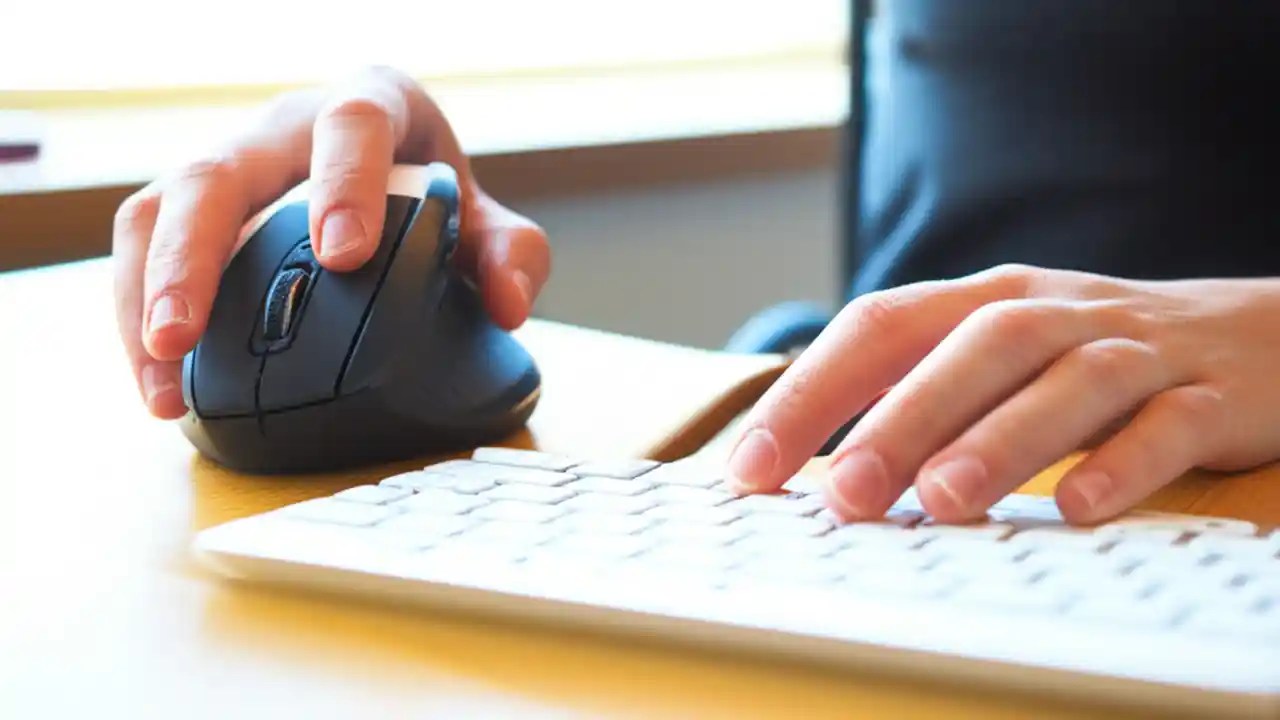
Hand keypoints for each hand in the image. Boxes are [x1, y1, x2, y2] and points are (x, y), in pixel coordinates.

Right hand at [112, 66, 548, 418]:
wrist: (386, 178)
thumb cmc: (429, 197)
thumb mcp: (482, 219)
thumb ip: (509, 254)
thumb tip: (509, 307)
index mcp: (372, 107)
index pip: (353, 123)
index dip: (344, 182)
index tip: (343, 257)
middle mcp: (285, 125)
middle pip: (219, 169)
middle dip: (195, 253)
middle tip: (188, 334)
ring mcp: (229, 162)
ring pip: (158, 207)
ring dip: (148, 293)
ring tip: (161, 378)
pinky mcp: (187, 206)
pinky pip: (140, 247)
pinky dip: (137, 316)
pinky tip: (159, 384)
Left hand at [725, 264, 1279, 524]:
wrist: (1256, 334)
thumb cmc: (1089, 357)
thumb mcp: (996, 357)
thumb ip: (914, 393)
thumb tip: (809, 470)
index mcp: (983, 300)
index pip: (879, 327)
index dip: (809, 392)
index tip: (752, 470)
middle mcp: (1052, 313)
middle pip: (971, 348)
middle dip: (900, 418)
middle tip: (845, 495)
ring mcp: (1134, 351)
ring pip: (1065, 380)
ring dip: (1001, 438)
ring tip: (944, 500)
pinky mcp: (1209, 396)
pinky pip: (1167, 425)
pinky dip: (1122, 461)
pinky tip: (1077, 506)